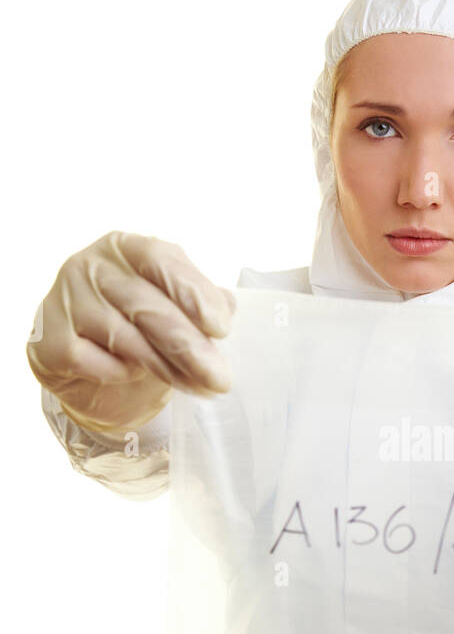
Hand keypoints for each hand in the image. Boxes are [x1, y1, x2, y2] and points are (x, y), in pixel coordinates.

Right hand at [26, 231, 235, 436]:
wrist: (89, 366)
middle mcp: (89, 266)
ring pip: (125, 339)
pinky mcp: (48, 341)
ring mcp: (64, 301)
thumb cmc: (138, 326)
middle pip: (146, 306)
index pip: (160, 259)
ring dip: (167, 369)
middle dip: (189, 346)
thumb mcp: (174, 306)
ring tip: (195, 386)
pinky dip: (121, 375)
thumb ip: (200, 300)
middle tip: (220, 377)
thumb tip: (225, 307)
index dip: (193, 292)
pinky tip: (131, 375)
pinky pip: (96, 363)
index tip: (221, 328)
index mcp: (125, 247)